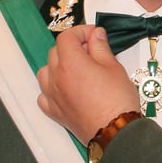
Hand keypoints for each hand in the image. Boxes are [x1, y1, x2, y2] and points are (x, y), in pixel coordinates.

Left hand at [37, 25, 138, 143]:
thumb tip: (96, 35)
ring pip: (46, 71)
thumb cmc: (116, 101)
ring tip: (77, 68)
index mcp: (70, 63)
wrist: (115, 131)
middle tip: (92, 49)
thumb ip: (101, 48)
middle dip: (72, 46)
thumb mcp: (114, 67)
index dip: (81, 31)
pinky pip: (44, 94)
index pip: (66, 37)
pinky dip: (52, 87)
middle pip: (55, 52)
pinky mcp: (54, 111)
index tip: (94, 34)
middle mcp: (56, 78)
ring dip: (59, 65)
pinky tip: (66, 88)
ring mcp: (53, 96)